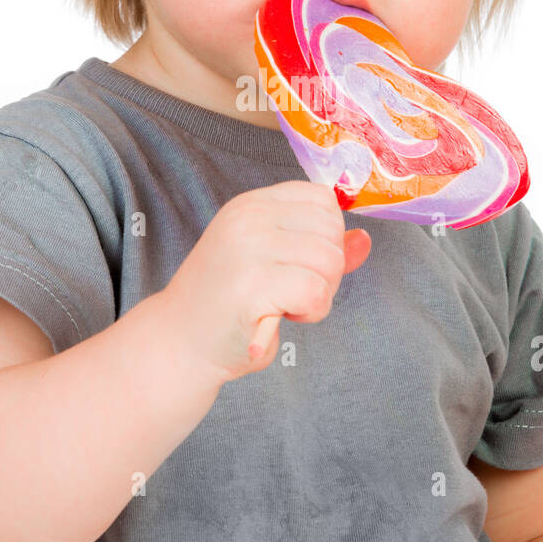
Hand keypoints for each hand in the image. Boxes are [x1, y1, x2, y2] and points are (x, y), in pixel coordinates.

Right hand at [159, 180, 370, 383]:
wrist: (177, 343)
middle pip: (333, 230)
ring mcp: (248, 248)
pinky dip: (311, 312)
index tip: (299, 263)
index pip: (322, 198)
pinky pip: (316, 292)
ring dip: (321, 294)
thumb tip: (365, 239)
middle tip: (292, 291)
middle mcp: (249, 217)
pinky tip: (281, 317)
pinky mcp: (252, 285)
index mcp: (252, 205)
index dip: (327, 236)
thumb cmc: (228, 306)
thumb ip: (318, 250)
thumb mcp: (273, 264)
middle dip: (328, 269)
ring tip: (285, 304)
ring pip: (330, 261)